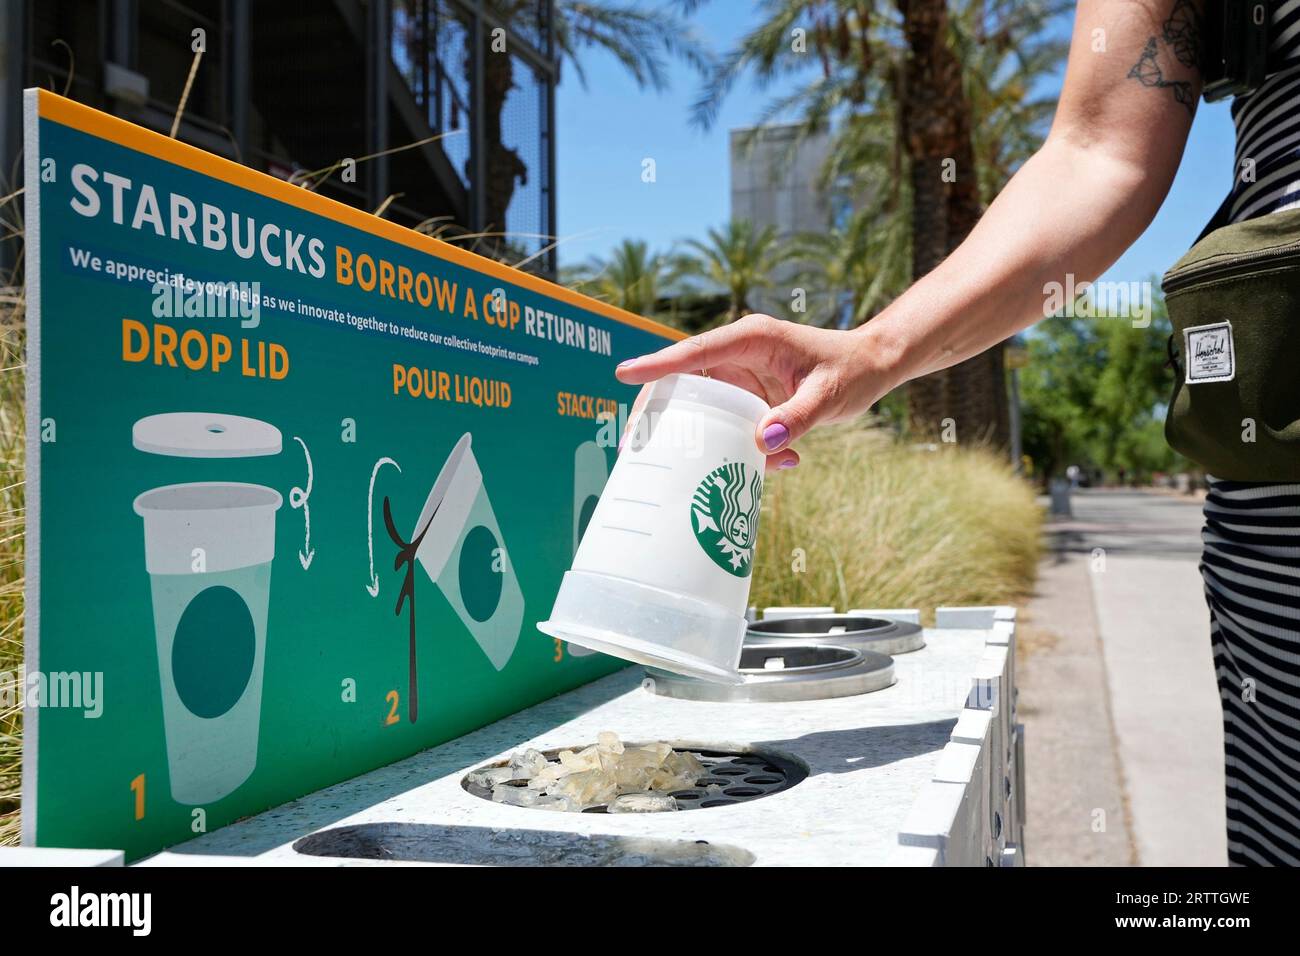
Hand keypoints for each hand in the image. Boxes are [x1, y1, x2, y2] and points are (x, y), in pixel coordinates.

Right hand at [614, 314, 896, 469]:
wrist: (874, 366)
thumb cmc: (852, 370)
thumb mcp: (828, 395)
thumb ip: (797, 417)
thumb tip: (761, 442)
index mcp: (751, 339)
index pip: (696, 352)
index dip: (658, 365)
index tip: (624, 375)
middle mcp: (739, 354)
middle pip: (684, 380)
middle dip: (662, 412)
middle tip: (636, 446)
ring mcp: (742, 376)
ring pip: (703, 407)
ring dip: (705, 439)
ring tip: (711, 469)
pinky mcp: (750, 396)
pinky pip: (730, 423)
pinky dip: (741, 447)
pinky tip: (774, 464)